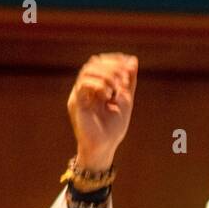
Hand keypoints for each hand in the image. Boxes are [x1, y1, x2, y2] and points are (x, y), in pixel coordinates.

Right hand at [68, 52, 137, 169]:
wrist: (104, 147)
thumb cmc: (113, 129)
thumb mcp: (126, 101)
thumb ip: (128, 82)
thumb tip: (132, 60)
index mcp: (96, 86)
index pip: (100, 63)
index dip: (114, 59)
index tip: (129, 64)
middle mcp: (85, 88)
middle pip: (93, 63)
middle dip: (112, 66)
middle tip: (124, 78)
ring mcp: (79, 94)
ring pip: (87, 70)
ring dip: (106, 74)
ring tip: (117, 87)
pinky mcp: (76, 102)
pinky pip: (83, 84)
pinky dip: (98, 84)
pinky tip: (108, 95)